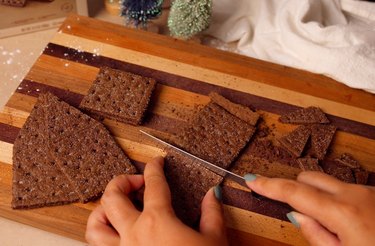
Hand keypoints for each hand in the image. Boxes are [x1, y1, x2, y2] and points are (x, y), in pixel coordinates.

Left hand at [85, 156, 227, 245]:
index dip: (155, 167)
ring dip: (101, 211)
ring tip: (115, 209)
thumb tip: (211, 194)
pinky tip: (118, 237)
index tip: (156, 162)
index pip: (154, 184)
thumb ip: (212, 213)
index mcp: (158, 222)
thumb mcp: (214, 240)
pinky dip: (103, 238)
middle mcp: (133, 235)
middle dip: (120, 181)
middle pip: (111, 196)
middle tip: (135, 182)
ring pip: (94, 226)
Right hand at [244, 171, 374, 245]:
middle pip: (308, 178)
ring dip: (316, 195)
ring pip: (327, 183)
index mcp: (342, 212)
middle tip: (289, 209)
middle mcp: (354, 194)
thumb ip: (315, 235)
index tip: (251, 180)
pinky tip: (346, 223)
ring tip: (327, 226)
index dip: (269, 185)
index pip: (294, 192)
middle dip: (293, 188)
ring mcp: (368, 191)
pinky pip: (345, 189)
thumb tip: (295, 214)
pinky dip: (334, 199)